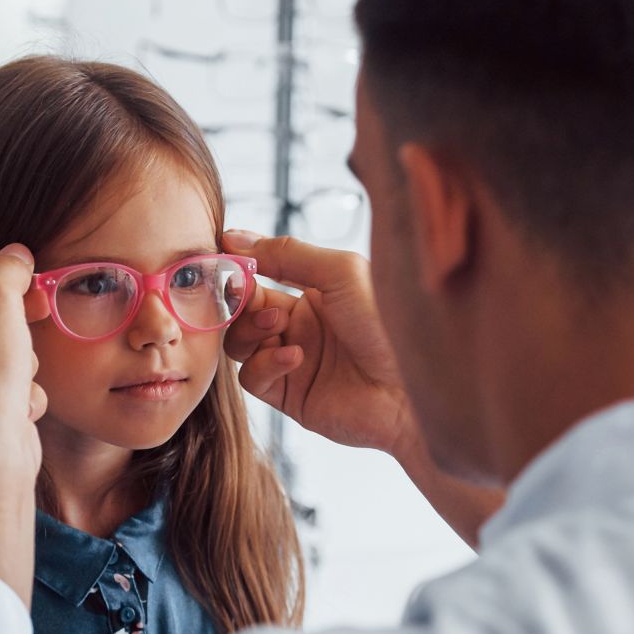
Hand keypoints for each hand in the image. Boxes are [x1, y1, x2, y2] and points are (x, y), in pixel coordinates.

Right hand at [221, 231, 415, 456]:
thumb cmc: (386, 323)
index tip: (223, 257)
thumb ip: (286, 254)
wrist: (410, 389)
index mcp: (314, 293)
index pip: (259, 277)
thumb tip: (235, 237)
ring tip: (277, 326)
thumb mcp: (339, 273)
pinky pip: (253, 377)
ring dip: (249, 330)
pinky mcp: (290, 396)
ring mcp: (294, 362)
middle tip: (247, 294)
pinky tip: (295, 357)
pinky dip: (266, 364)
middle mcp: (301, 326)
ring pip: (239, 343)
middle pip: (243, 309)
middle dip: (239, 300)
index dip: (240, 268)